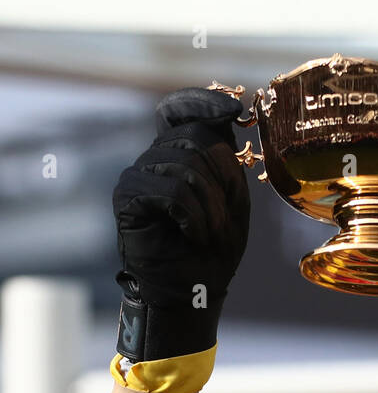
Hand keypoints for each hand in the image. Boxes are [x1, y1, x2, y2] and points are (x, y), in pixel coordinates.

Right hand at [112, 88, 250, 359]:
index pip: (183, 109)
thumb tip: (227, 112)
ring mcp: (139, 174)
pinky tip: (191, 236)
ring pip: (188, 167)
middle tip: (223, 220)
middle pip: (197, 139)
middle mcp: (156, 158)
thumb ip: (227, 157)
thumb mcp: (232, 197)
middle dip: (222, 181)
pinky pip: (171, 191)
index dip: (204, 101)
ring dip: (211, 208)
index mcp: (181, 154)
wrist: (194, 291)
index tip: (235, 110)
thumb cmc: (214, 248)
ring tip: (207, 235)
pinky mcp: (128, 195)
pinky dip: (192, 217)